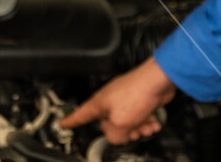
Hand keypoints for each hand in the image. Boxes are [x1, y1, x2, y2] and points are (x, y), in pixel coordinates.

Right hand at [58, 57, 176, 143]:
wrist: (158, 81)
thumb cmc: (137, 93)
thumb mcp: (120, 124)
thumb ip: (114, 136)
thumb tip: (116, 138)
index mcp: (99, 104)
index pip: (79, 115)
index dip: (70, 121)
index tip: (63, 124)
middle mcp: (109, 101)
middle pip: (109, 124)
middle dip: (122, 132)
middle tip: (131, 133)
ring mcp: (124, 99)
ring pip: (126, 121)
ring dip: (138, 128)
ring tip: (145, 127)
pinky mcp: (138, 99)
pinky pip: (138, 116)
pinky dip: (146, 121)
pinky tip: (153, 123)